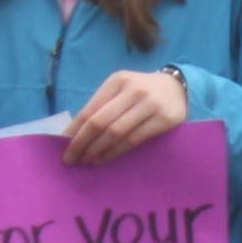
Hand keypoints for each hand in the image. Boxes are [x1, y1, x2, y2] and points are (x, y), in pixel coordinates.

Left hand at [65, 66, 189, 167]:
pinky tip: (105, 158)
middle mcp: (133, 90)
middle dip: (82, 143)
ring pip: (117, 133)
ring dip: (98, 150)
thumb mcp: (120, 90)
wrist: (178, 88)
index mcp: (117, 81)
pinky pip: (134, 140)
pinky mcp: (164, 119)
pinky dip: (116, 152)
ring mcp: (150, 104)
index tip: (63, 146)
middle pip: (101, 122)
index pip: (91, 109)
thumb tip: (74, 134)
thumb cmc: (141, 92)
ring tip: (87, 161)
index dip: (75, 130)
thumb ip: (101, 106)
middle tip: (71, 159)